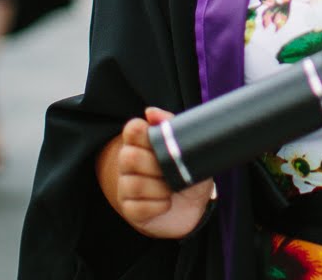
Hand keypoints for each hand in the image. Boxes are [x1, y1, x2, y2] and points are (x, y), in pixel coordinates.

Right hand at [116, 107, 216, 239]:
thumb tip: (150, 112)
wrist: (195, 202)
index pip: (132, 129)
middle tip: (171, 169)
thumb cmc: (187, 168)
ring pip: (132, 184)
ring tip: (172, 188)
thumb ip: (170, 126)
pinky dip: (157, 205)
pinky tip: (167, 203)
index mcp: (141, 142)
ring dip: (158, 188)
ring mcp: (126, 187)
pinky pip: (136, 208)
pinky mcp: (130, 210)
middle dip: (155, 165)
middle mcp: (128, 163)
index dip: (144, 133)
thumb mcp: (187, 145)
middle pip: (128, 157)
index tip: (161, 141)